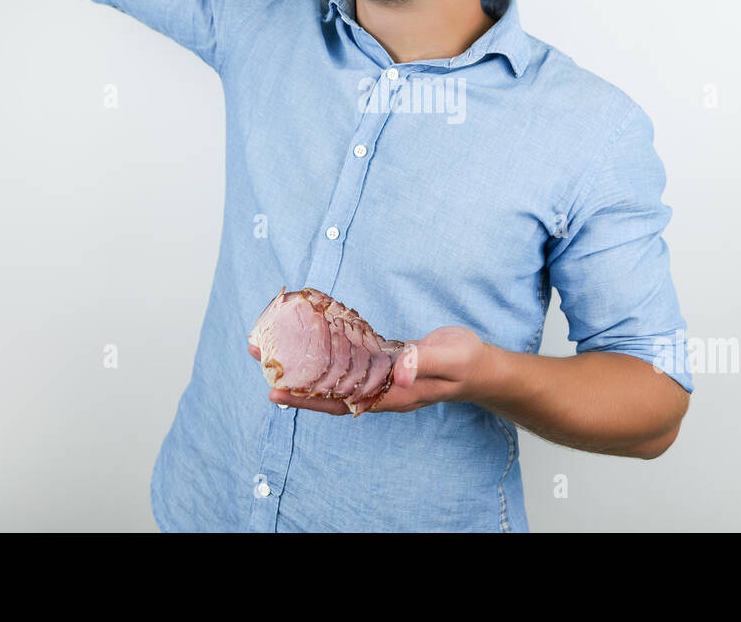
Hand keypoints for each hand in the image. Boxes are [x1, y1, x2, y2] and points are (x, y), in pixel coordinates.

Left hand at [246, 325, 494, 415]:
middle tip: (259, 358)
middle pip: (327, 390)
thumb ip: (425, 362)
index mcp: (391, 394)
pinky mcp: (384, 363)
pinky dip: (326, 351)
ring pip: (334, 375)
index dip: (307, 397)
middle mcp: (379, 390)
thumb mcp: (451, 359)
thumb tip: (397, 369)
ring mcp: (380, 378)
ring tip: (273, 347)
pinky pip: (348, 360)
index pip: (340, 401)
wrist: (481, 366)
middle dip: (292, 378)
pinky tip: (310, 339)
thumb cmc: (467, 363)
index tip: (276, 390)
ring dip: (304, 363)